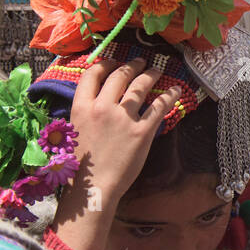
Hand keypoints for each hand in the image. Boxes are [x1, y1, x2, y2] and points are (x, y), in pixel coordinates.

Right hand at [53, 58, 180, 249]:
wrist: (93, 187)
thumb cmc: (82, 164)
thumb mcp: (75, 130)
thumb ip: (86, 112)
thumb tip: (97, 101)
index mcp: (81, 107)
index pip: (92, 74)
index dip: (105, 64)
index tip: (113, 62)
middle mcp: (102, 107)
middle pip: (119, 75)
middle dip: (131, 65)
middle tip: (140, 62)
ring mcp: (123, 118)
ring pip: (139, 86)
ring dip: (150, 74)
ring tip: (156, 71)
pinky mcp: (142, 131)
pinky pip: (159, 106)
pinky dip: (168, 95)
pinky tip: (174, 90)